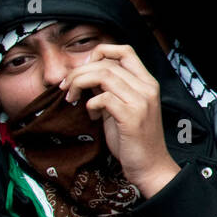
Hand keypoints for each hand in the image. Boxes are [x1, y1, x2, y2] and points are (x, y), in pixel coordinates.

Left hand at [60, 44, 178, 197]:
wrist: (150, 166)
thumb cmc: (133, 139)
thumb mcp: (121, 108)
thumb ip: (109, 89)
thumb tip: (85, 75)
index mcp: (147, 82)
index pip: (125, 51)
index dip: (100, 53)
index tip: (84, 68)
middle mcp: (147, 88)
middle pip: (107, 63)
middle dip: (79, 71)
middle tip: (66, 86)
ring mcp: (141, 101)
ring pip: (104, 75)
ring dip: (79, 83)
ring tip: (72, 97)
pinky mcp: (132, 117)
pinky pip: (103, 98)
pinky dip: (90, 104)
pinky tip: (92, 115)